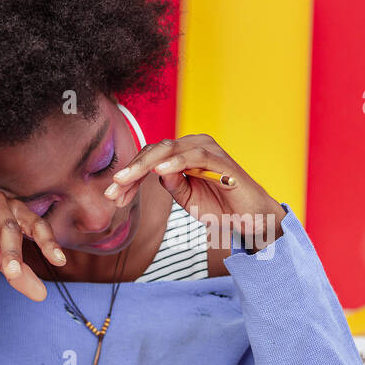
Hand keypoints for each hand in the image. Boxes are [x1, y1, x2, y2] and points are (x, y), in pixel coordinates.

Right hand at [0, 188, 64, 300]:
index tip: (60, 262)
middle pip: (10, 228)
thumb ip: (21, 272)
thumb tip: (42, 296)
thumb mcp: (3, 252)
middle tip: (13, 274)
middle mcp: (1, 204)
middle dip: (12, 252)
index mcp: (18, 213)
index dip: (49, 242)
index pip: (38, 225)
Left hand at [102, 134, 284, 248]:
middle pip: (155, 151)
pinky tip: (159, 173)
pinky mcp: (221, 161)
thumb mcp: (187, 198)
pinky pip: (195, 157)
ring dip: (145, 166)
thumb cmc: (220, 206)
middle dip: (131, 170)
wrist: (251, 219)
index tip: (113, 196)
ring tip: (126, 181)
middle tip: (113, 189)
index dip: (129, 174)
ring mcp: (208, 149)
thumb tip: (154, 173)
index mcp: (184, 152)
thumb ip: (171, 184)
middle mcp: (195, 145)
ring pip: (169, 150)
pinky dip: (176, 163)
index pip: (150, 157)